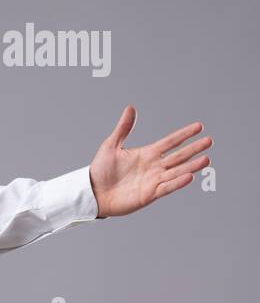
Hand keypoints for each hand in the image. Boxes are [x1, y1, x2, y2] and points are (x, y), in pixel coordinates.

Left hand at [88, 105, 211, 217]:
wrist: (93, 192)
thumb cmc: (101, 170)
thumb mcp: (111, 145)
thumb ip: (123, 128)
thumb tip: (130, 108)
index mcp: (147, 154)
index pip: (170, 142)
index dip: (184, 134)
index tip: (199, 126)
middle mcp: (154, 167)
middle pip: (178, 156)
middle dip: (193, 149)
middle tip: (209, 141)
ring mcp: (153, 180)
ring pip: (177, 172)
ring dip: (191, 166)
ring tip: (206, 159)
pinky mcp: (150, 194)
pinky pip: (167, 187)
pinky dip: (178, 182)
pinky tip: (189, 176)